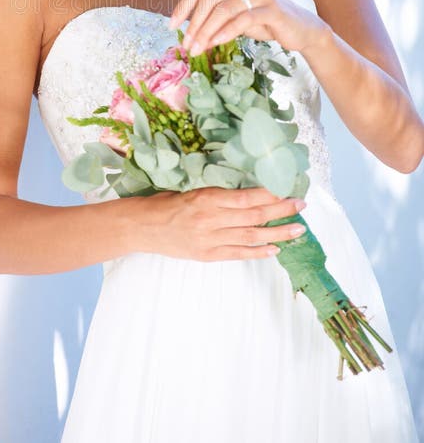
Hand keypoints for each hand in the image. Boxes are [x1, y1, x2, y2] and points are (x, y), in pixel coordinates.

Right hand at [136, 185, 307, 260]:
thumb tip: (251, 192)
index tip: (289, 191)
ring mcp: (211, 239)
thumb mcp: (193, 190)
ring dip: (277, 234)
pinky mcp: (208, 255)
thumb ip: (219, 195)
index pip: (248, 197)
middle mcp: (212, 219)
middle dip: (281, 211)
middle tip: (301, 207)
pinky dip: (258, 252)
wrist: (143, 226)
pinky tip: (275, 249)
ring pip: (251, 236)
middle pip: (254, 215)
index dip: (272, 195)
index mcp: (208, 198)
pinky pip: (238, 253)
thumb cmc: (167, 203)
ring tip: (297, 230)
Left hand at [168, 0, 327, 55]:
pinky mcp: (273, 8)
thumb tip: (187, 33)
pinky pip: (243, 19)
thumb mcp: (235, 17)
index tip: (171, 27)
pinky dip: (226, 32)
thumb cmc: (264, 22)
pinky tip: (216, 43)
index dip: (183, 7)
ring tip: (197, 49)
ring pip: (223, 9)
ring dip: (206, 32)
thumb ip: (214, 18)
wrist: (301, 31)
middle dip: (193, 24)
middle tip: (186, 45)